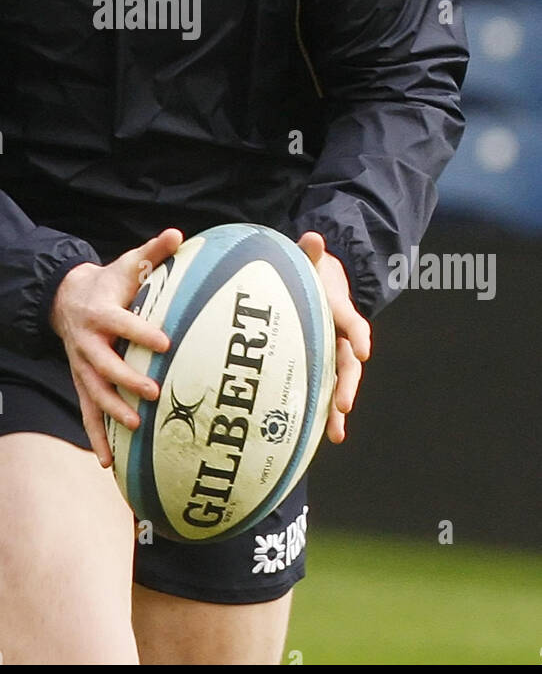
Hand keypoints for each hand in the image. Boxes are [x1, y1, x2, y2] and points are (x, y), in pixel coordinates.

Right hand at [50, 227, 182, 466]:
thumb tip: (179, 234)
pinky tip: (108, 464)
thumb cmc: (108, 283)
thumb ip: (153, 252)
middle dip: (126, 379)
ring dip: (112, 412)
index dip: (141, 331)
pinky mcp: (81, 383)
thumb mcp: (127, 264)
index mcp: (101, 314)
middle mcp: (87, 344)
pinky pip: (88, 414)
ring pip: (93, 393)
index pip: (122, 324)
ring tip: (135, 426)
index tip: (166, 340)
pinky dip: (96, 438)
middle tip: (153, 391)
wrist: (67, 299)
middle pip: (104, 364)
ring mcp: (81, 367)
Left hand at [297, 231, 370, 443]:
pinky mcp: (321, 364)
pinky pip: (323, 388)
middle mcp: (340, 335)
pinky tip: (321, 435)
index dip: (357, 334)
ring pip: (339, 382)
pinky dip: (323, 411)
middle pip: (347, 362)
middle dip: (346, 384)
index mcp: (338, 309)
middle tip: (344, 405)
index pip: (352, 321)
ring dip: (338, 407)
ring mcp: (332, 352)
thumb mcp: (311, 261)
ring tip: (336, 434)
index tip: (362, 350)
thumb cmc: (312, 272)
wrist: (321, 280)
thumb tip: (313, 237)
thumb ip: (310, 253)